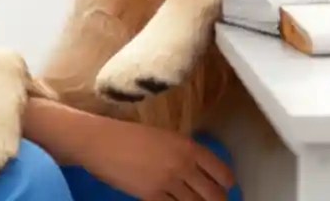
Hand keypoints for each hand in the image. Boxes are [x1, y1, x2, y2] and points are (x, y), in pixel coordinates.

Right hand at [76, 117, 234, 200]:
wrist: (101, 142)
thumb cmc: (130, 135)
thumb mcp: (165, 137)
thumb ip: (184, 152)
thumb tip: (199, 171)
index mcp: (188, 147)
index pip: (222, 173)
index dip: (227, 184)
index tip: (225, 188)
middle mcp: (183, 165)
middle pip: (214, 195)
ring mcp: (168, 183)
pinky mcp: (152, 196)